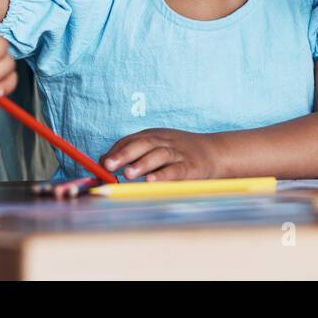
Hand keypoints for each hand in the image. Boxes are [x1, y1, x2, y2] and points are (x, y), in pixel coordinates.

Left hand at [101, 128, 221, 180]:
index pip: (131, 140)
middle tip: (109, 165)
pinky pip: (175, 170)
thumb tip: (102, 161)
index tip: (102, 163)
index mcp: (154, 136)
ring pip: (158, 155)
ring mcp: (178, 153)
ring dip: (142, 164)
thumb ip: (132, 152)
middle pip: (143, 144)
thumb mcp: (156, 146)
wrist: (215, 152)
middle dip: (124, 154)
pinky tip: (151, 181)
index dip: (116, 151)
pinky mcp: (190, 167)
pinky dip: (163, 175)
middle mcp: (165, 142)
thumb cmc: (179, 152)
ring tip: (128, 174)